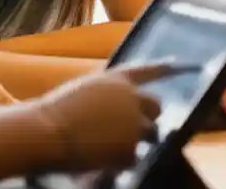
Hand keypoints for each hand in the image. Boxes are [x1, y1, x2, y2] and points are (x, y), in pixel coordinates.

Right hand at [35, 63, 166, 171]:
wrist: (46, 132)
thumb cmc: (54, 113)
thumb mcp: (83, 92)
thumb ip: (107, 96)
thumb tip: (122, 110)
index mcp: (116, 79)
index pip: (148, 70)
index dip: (164, 67)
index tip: (179, 63)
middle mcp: (130, 97)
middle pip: (156, 105)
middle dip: (148, 117)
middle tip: (134, 129)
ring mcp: (133, 121)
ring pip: (150, 133)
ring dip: (136, 141)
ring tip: (110, 147)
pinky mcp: (130, 146)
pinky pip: (134, 157)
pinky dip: (121, 162)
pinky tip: (101, 161)